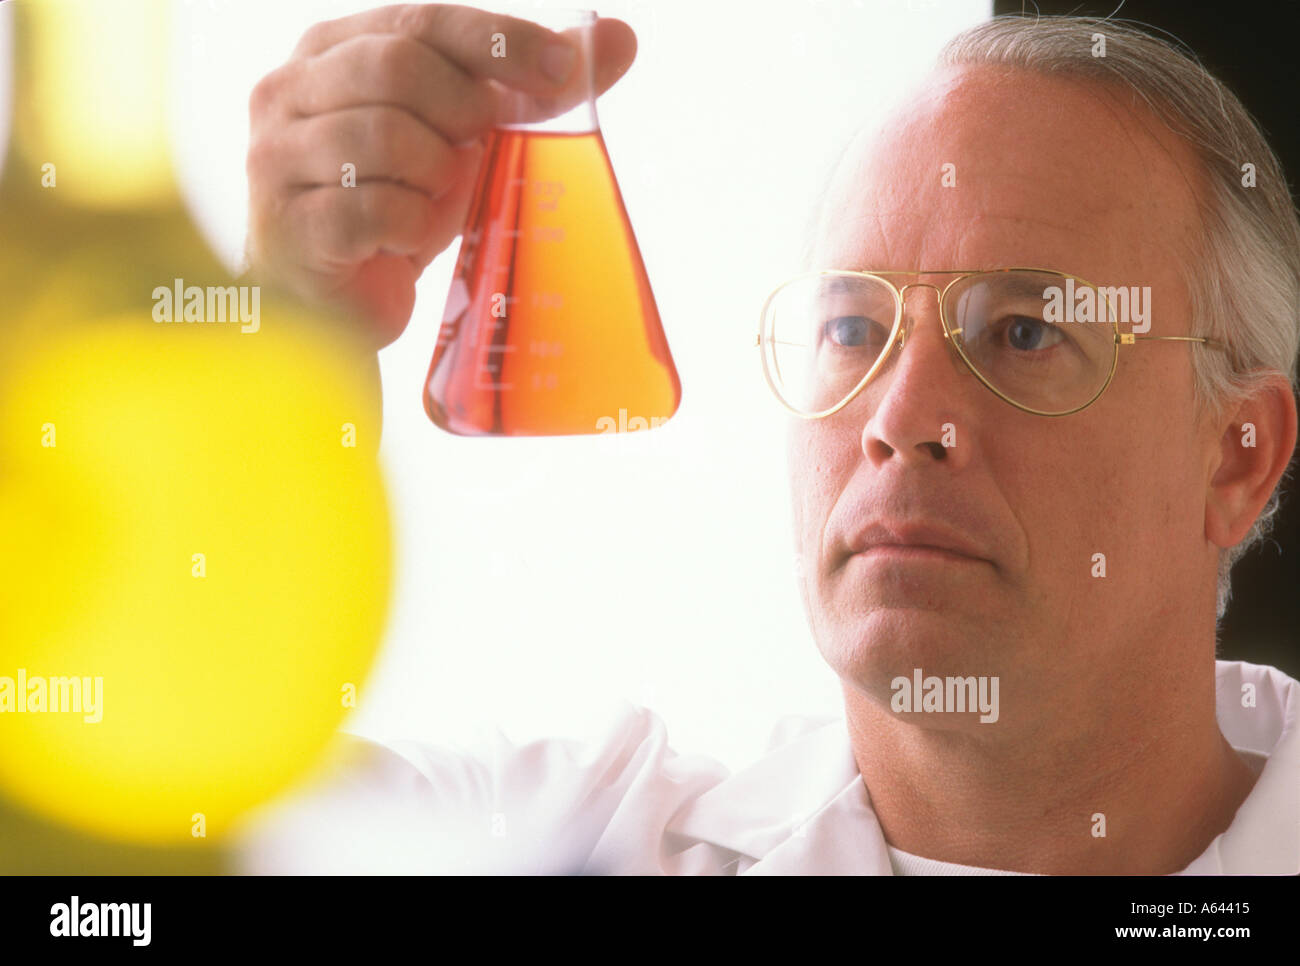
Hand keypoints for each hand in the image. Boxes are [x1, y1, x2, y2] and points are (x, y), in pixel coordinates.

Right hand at [245, 3, 636, 347]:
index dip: (500, 42)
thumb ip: (524, 89)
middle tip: (481, 147)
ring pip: (386, 136)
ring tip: (433, 198)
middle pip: (400, 68)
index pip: (423, 20)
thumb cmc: (395, 210)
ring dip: (436, 175)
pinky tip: (404, 239)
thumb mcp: (462, 142)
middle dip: (463, 110)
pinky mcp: (290, 223)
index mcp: (331, 51)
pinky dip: (413, 226)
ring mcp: (276, 156)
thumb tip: (619, 39)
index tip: (564, 70)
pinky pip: (375, 209)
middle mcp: (289, 90)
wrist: (337, 304)